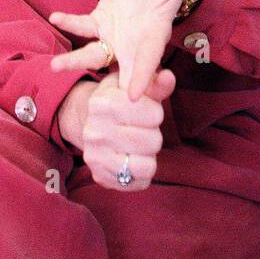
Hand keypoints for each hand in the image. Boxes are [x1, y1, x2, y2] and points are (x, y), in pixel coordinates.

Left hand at [49, 0, 216, 101]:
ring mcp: (115, 34)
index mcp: (155, 34)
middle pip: (120, 72)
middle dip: (108, 91)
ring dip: (75, 61)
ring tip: (55, 66)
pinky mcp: (100, 21)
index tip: (134, 98)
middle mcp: (133, 42)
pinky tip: (56, 17)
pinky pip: (83, 26)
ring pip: (94, 55)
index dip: (144, 78)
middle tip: (94, 104)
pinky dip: (70, 23)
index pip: (150, 60)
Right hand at [78, 67, 175, 189]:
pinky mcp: (100, 177)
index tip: (146, 110)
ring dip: (149, 155)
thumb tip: (169, 77)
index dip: (156, 112)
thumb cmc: (120, 101)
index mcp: (102, 103)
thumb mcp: (134, 87)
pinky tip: (133, 158)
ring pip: (148, 165)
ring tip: (139, 145)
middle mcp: (95, 131)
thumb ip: (155, 83)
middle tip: (142, 129)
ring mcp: (95, 157)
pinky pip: (140, 182)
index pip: (152, 114)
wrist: (90, 122)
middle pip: (153, 141)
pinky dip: (143, 172)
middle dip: (154, 134)